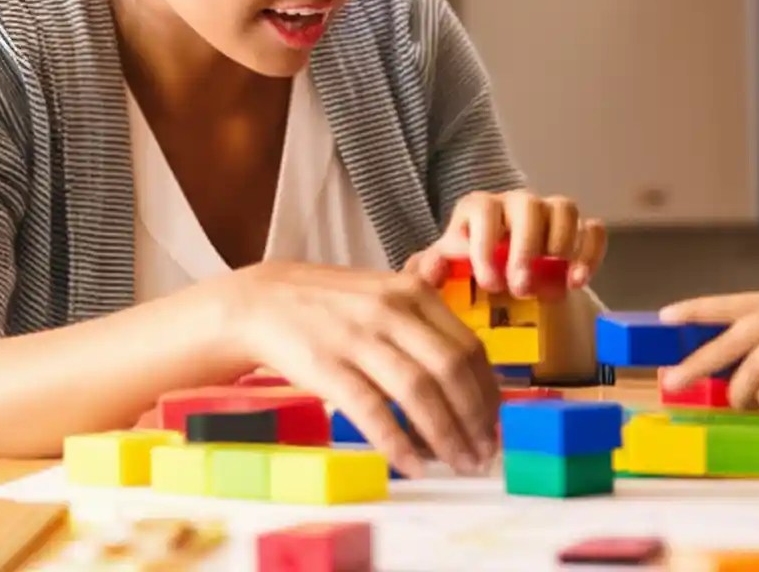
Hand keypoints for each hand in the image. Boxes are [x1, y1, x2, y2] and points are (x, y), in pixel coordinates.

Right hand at [220, 262, 500, 477]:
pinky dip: (398, 443)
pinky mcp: (328, 366)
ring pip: (419, 392)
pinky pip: (372, 410)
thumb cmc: (332, 306)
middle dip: (476, 419)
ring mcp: (359, 338)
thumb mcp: (385, 294)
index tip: (498, 423)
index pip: (469, 346)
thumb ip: (425, 324)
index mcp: (414, 292)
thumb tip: (472, 377)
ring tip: (461, 463)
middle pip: (451, 370)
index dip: (489, 390)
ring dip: (447, 435)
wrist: (261, 302)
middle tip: (486, 452)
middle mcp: (391, 311)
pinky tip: (415, 466)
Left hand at [405, 190, 606, 297]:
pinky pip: (592, 228)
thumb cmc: (468, 276)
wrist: (500, 289)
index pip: (483, 209)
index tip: (489, 282)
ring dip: (560, 245)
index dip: (486, 244)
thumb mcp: (442, 273)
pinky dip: (590, 252)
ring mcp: (549, 215)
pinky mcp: (577, 232)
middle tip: (520, 288)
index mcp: (479, 209)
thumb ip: (429, 269)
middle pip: (528, 206)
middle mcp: (515, 204)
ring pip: (564, 208)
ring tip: (552, 282)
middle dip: (526, 249)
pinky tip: (578, 281)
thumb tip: (431, 268)